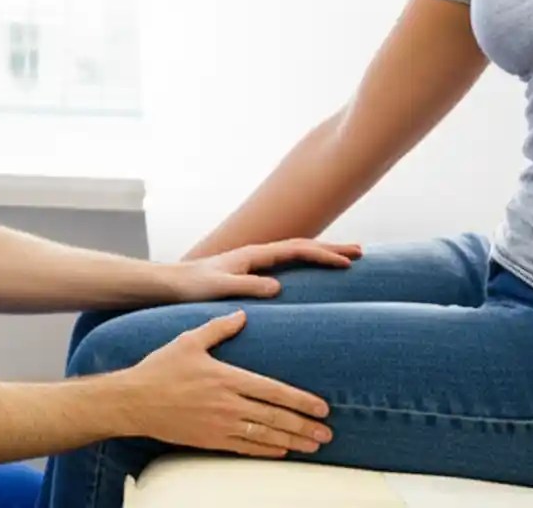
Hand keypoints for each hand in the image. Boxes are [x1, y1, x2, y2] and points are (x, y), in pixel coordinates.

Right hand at [118, 311, 331, 457]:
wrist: (133, 401)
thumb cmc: (160, 369)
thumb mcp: (188, 340)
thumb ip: (218, 328)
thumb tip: (243, 314)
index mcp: (226, 377)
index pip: (273, 390)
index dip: (301, 401)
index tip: (322, 407)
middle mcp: (227, 403)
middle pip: (275, 417)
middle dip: (304, 426)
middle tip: (327, 433)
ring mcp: (219, 424)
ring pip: (264, 435)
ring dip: (292, 441)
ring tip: (313, 445)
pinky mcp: (209, 439)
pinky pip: (244, 448)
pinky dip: (266, 451)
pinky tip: (282, 452)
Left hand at [173, 239, 362, 301]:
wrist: (172, 283)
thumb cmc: (193, 286)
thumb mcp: (221, 287)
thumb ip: (248, 286)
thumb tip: (279, 287)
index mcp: (254, 254)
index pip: (297, 250)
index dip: (323, 255)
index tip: (347, 262)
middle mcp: (257, 253)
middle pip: (302, 246)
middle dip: (331, 248)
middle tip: (361, 251)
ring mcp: (255, 261)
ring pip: (296, 253)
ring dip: (322, 253)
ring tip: (347, 257)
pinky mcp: (251, 271)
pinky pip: (287, 264)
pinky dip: (306, 263)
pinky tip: (314, 273)